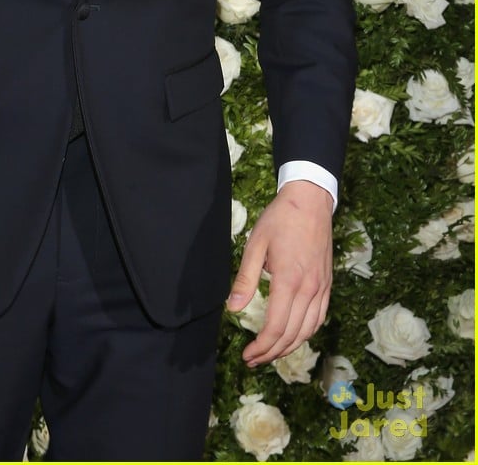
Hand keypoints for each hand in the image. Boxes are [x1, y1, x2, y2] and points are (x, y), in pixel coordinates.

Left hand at [226, 180, 332, 366]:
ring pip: (308, 331)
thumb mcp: (255, 244)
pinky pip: (319, 318)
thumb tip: (233, 309)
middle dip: (271, 352)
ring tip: (270, 353)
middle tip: (253, 359)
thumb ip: (245, 279)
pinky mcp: (327, 284)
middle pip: (291, 334)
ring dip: (289, 347)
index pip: (275, 327)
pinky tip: (293, 336)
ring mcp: (322, 288)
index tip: (247, 355)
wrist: (310, 201)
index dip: (261, 347)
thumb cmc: (280, 220)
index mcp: (288, 280)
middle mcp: (309, 289)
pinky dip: (306, 333)